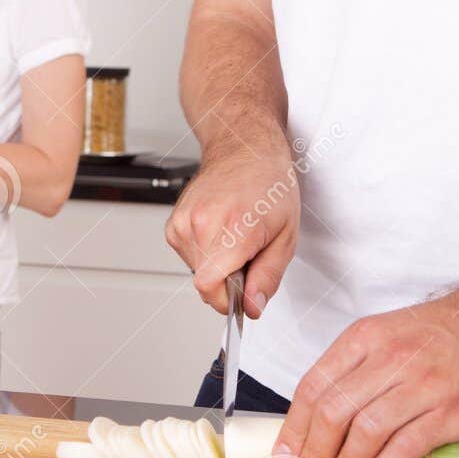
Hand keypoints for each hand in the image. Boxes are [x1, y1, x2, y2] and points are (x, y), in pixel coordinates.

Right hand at [165, 138, 300, 317]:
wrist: (244, 150)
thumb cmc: (269, 184)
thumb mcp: (286, 236)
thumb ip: (268, 277)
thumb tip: (252, 307)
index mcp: (230, 228)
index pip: (209, 288)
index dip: (228, 299)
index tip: (244, 292)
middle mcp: (199, 225)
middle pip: (205, 284)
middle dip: (229, 280)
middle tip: (249, 251)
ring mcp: (181, 223)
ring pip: (196, 272)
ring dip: (217, 266)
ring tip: (235, 236)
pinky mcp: (173, 224)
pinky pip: (189, 256)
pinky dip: (206, 253)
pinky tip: (221, 230)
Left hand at [273, 282, 458, 457]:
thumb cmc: (442, 333)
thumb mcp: (389, 334)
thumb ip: (356, 369)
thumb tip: (318, 418)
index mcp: (366, 337)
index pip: (315, 385)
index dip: (294, 426)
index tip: (284, 454)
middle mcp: (390, 358)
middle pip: (333, 411)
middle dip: (312, 452)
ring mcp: (422, 384)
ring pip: (365, 431)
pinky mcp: (451, 411)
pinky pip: (404, 447)